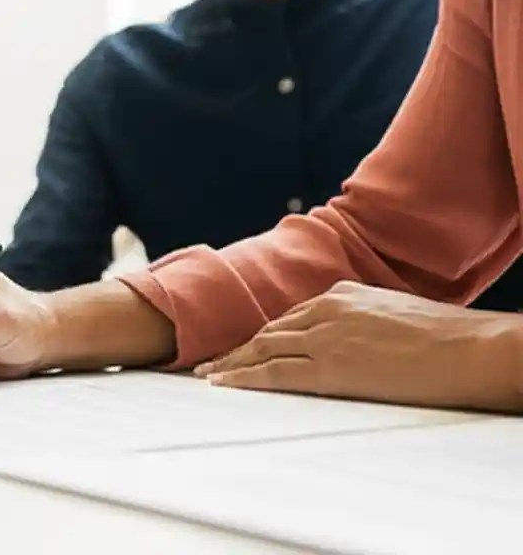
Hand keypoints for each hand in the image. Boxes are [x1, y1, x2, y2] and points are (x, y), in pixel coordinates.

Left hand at [197, 282, 522, 412]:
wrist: (468, 349)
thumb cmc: (445, 338)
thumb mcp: (393, 314)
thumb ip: (363, 321)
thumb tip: (356, 340)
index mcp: (343, 294)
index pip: (292, 316)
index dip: (266, 335)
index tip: (247, 345)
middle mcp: (326, 309)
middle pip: (270, 331)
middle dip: (240, 347)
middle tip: (211, 360)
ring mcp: (325, 336)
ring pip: (263, 348)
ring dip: (233, 362)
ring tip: (208, 374)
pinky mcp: (329, 367)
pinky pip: (273, 372)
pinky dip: (243, 377)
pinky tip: (223, 384)